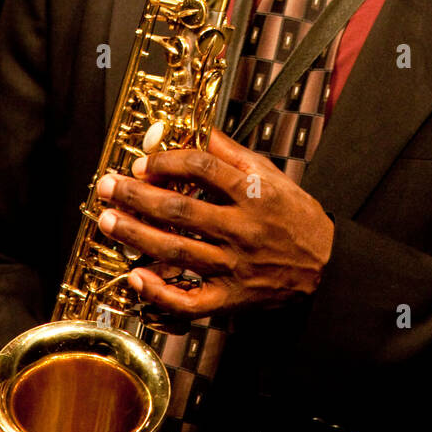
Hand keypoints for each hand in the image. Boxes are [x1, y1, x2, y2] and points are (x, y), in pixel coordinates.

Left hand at [95, 126, 334, 317]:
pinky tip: (136, 277)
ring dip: (136, 234)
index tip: (142, 163)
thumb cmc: (294, 214)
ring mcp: (235, 266)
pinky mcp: (231, 298)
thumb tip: (197, 130)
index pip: (202, 168)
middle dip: (136, 196)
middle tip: (106, 186)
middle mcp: (242, 228)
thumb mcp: (271, 175)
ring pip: (176, 250)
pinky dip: (160, 292)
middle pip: (180, 209)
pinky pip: (189, 301)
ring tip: (107, 221)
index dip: (166, 161)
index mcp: (254, 193)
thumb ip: (232, 154)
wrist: (325, 265)